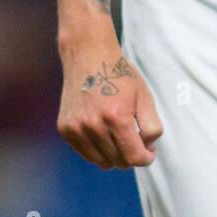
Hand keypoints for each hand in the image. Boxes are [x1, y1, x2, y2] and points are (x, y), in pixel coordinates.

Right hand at [57, 29, 162, 169]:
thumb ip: (152, 125)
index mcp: (116, 117)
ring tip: (121, 137)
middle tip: (137, 141)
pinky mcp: (65, 129)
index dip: (146, 158)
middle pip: (118, 161)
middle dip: (132, 156)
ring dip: (115, 156)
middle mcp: (93, 125)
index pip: (134, 157)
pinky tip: (105, 133)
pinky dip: (98, 150)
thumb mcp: (144, 95)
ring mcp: (76, 128)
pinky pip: (86, 153)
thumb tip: (148, 148)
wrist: (88, 55)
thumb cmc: (119, 74)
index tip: (149, 152)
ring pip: (101, 161)